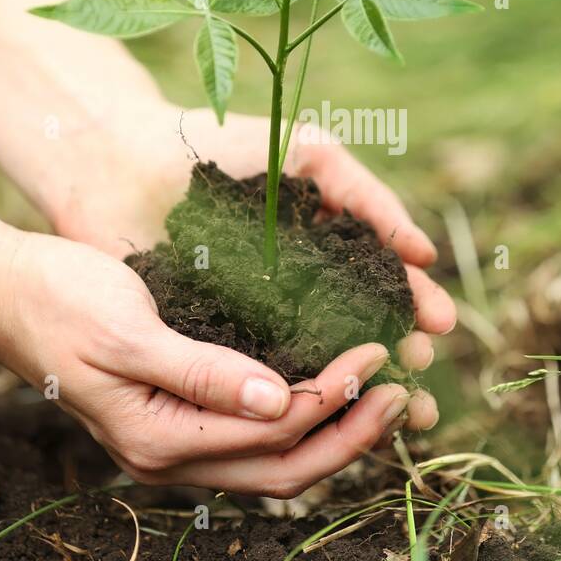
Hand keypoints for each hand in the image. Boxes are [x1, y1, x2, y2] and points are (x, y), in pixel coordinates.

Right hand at [0, 229, 428, 496]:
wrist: (6, 291)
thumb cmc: (61, 302)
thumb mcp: (131, 334)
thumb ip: (204, 373)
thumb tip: (280, 402)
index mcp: (159, 442)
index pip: (271, 437)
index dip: (332, 400)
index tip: (374, 354)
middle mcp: (171, 456)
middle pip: (284, 469)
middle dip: (349, 434)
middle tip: (401, 390)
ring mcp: (175, 441)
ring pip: (273, 460)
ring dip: (332, 432)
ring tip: (382, 394)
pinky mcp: (179, 416)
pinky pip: (253, 436)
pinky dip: (299, 418)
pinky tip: (328, 387)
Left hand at [46, 98, 454, 428]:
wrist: (120, 156)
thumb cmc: (217, 145)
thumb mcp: (308, 155)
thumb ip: (367, 197)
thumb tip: (426, 255)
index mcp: (324, 248)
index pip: (382, 285)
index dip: (414, 307)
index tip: (440, 327)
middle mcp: (296, 291)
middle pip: (359, 335)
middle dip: (397, 364)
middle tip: (422, 383)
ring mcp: (254, 320)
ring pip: (314, 366)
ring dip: (355, 394)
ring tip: (391, 416)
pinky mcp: (210, 343)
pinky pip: (255, 377)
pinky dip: (286, 399)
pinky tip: (315, 413)